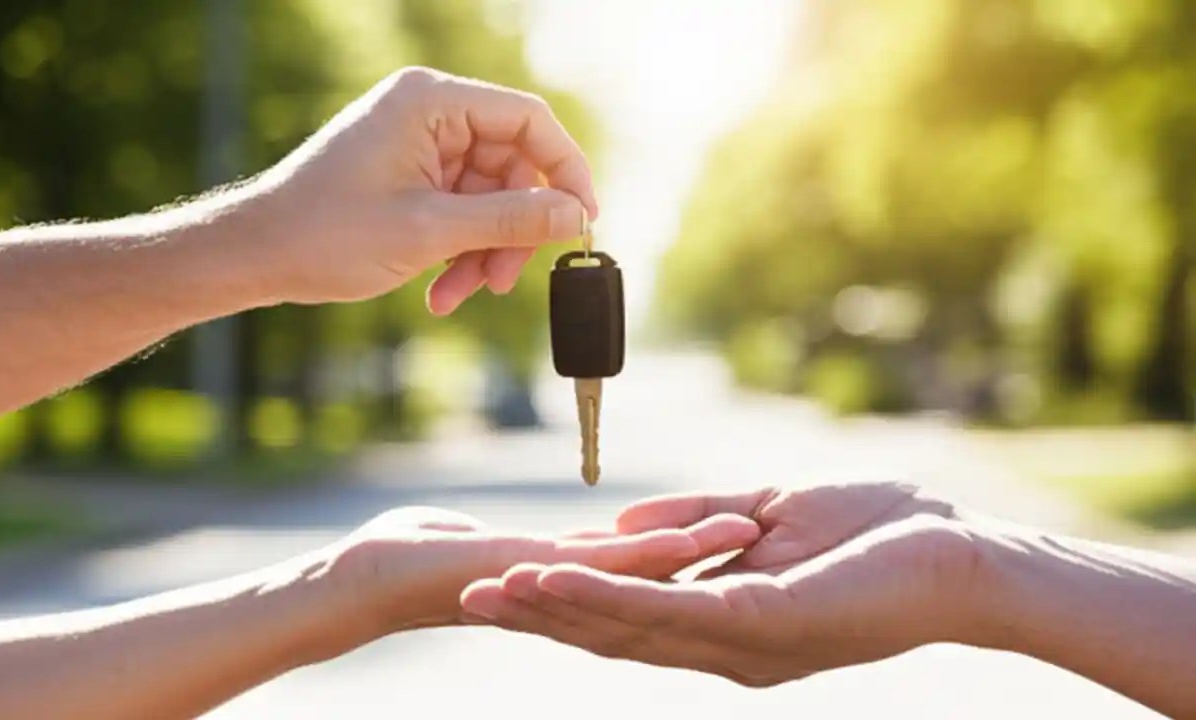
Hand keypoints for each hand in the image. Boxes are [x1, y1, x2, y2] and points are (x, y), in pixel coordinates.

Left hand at [245, 67, 596, 313]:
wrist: (255, 256)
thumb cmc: (326, 234)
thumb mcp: (431, 232)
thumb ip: (512, 220)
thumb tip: (577, 216)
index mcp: (432, 101)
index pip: (529, 119)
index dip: (565, 170)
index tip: (582, 222)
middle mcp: (429, 112)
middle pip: (512, 167)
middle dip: (511, 231)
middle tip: (502, 281)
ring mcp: (419, 144)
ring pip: (488, 198)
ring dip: (483, 252)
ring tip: (459, 293)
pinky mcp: (409, 176)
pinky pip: (460, 212)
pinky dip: (459, 252)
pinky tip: (441, 292)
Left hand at [301, 505, 759, 660]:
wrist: (353, 581)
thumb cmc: (398, 556)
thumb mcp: (480, 545)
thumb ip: (537, 555)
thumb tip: (577, 555)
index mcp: (569, 599)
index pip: (648, 585)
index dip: (700, 561)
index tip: (753, 538)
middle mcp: (581, 612)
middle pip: (671, 588)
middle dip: (727, 561)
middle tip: (783, 537)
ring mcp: (569, 600)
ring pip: (664, 583)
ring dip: (723, 558)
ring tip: (775, 534)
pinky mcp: (552, 579)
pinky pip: (625, 574)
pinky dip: (678, 554)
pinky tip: (724, 536)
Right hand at [460, 482, 991, 686]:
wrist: (957, 552)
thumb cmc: (875, 533)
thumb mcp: (766, 513)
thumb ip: (695, 520)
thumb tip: (623, 525)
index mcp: (725, 622)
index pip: (629, 615)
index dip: (565, 602)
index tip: (505, 582)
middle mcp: (725, 646)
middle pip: (614, 632)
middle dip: (540, 617)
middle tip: (468, 595)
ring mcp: (742, 641)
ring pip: (629, 625)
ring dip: (556, 609)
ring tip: (491, 591)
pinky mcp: (764, 624)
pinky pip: (671, 609)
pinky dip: (606, 596)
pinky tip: (554, 583)